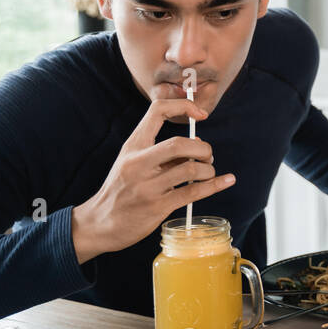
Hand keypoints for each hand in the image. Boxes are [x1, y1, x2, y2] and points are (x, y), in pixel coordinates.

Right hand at [72, 99, 233, 263]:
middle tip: (206, 155)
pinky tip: (227, 181)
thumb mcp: (132, 162)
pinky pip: (193, 192)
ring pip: (191, 168)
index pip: (157, 111)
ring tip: (207, 173)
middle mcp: (139, 163)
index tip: (200, 114)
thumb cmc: (121, 189)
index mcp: (133, 146)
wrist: (100, 222)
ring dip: (208, 169)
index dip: (183, 106)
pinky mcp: (158, 206)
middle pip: (180, 144)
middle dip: (203, 147)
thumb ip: (160, 151)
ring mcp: (148, 186)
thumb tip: (198, 142)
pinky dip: (215, 185)